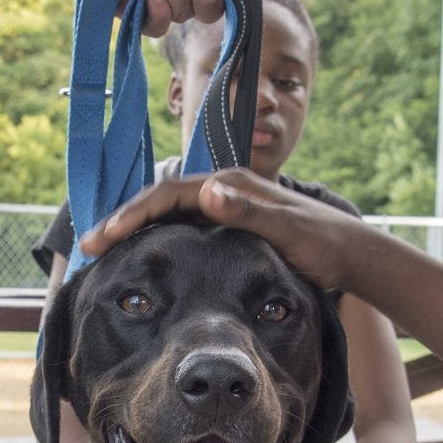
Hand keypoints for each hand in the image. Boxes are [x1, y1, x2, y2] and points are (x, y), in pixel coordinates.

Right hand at [81, 169, 367, 290]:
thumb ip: (249, 210)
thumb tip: (206, 190)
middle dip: (122, 221)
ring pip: (167, 213)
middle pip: (160, 200)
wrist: (354, 254)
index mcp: (232, 183)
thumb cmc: (324, 243)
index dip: (132, 213)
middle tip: (88, 246)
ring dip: (135, 230)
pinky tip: (141, 259)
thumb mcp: (288, 230)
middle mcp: (224, 187)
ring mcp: (225, 203)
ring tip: (103, 252)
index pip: (168, 193)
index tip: (104, 237)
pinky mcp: (229, 221)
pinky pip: (181, 227)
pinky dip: (156, 239)